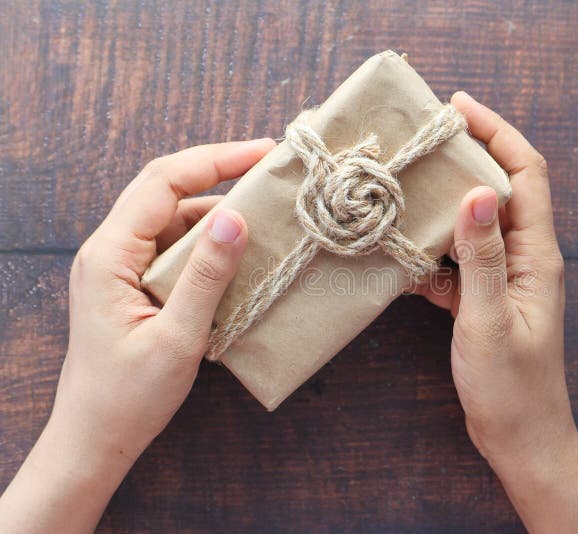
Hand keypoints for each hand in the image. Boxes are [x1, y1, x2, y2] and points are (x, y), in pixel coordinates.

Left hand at [0, 138, 274, 532]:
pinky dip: (206, 242)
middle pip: (164, 189)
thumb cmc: (129, 395)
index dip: (214, 159)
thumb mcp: (177, 336)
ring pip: (171, 217)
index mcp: (110, 254)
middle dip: (217, 171)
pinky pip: (172, 246)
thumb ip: (206, 275)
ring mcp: (119, 265)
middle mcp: (110, 250)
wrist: (95, 437)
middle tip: (267, 167)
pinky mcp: (132, 283)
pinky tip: (238, 253)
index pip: (162, 182)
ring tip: (263, 212)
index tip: (262, 151)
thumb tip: (235, 217)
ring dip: (215, 211)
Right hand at [417, 92, 577, 531]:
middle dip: (465, 157)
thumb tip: (479, 191)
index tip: (458, 107)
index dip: (497, 132)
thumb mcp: (489, 321)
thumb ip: (483, 257)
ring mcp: (504, 278)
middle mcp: (524, 258)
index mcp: (536, 256)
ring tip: (403, 187)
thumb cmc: (512, 389)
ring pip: (473, 224)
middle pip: (500, 189)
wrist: (521, 440)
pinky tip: (400, 257)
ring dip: (442, 204)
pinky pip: (457, 262)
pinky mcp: (484, 299)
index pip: (526, 173)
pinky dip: (431, 254)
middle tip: (422, 138)